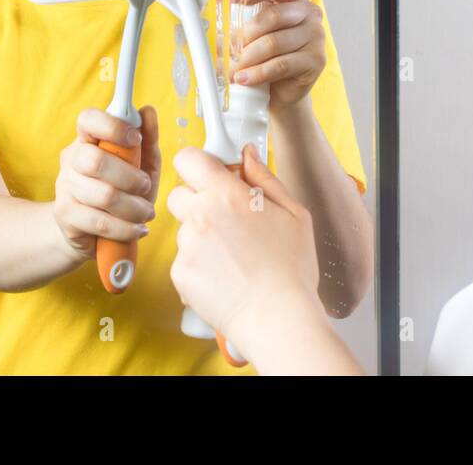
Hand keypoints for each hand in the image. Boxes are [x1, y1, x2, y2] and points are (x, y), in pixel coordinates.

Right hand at [52, 106, 160, 262]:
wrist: (92, 232)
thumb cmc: (122, 191)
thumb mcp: (141, 164)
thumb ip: (147, 139)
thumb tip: (148, 111)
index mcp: (88, 140)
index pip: (88, 120)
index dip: (112, 126)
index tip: (136, 138)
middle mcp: (71, 160)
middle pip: (95, 160)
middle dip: (130, 177)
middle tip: (146, 187)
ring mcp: (64, 188)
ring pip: (104, 195)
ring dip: (134, 208)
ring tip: (146, 213)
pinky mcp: (65, 216)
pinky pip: (100, 222)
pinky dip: (126, 228)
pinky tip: (137, 228)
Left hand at [167, 144, 322, 359]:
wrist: (276, 318)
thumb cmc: (291, 268)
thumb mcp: (293, 213)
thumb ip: (265, 178)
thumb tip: (248, 155)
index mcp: (226, 195)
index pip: (189, 158)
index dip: (198, 163)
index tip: (209, 172)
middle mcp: (200, 216)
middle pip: (179, 194)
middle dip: (197, 201)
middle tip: (224, 217)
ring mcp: (187, 246)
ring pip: (184, 229)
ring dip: (200, 235)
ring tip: (232, 256)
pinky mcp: (180, 273)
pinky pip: (183, 258)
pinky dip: (199, 264)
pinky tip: (224, 275)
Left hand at [228, 0, 325, 107]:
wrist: (284, 90)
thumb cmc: (268, 57)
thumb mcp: (255, 36)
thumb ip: (239, 26)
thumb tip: (211, 28)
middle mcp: (309, 13)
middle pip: (273, 16)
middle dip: (245, 34)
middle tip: (229, 48)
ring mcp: (316, 37)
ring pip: (274, 43)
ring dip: (247, 58)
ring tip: (232, 68)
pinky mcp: (316, 60)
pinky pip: (281, 65)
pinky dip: (258, 72)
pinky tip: (244, 78)